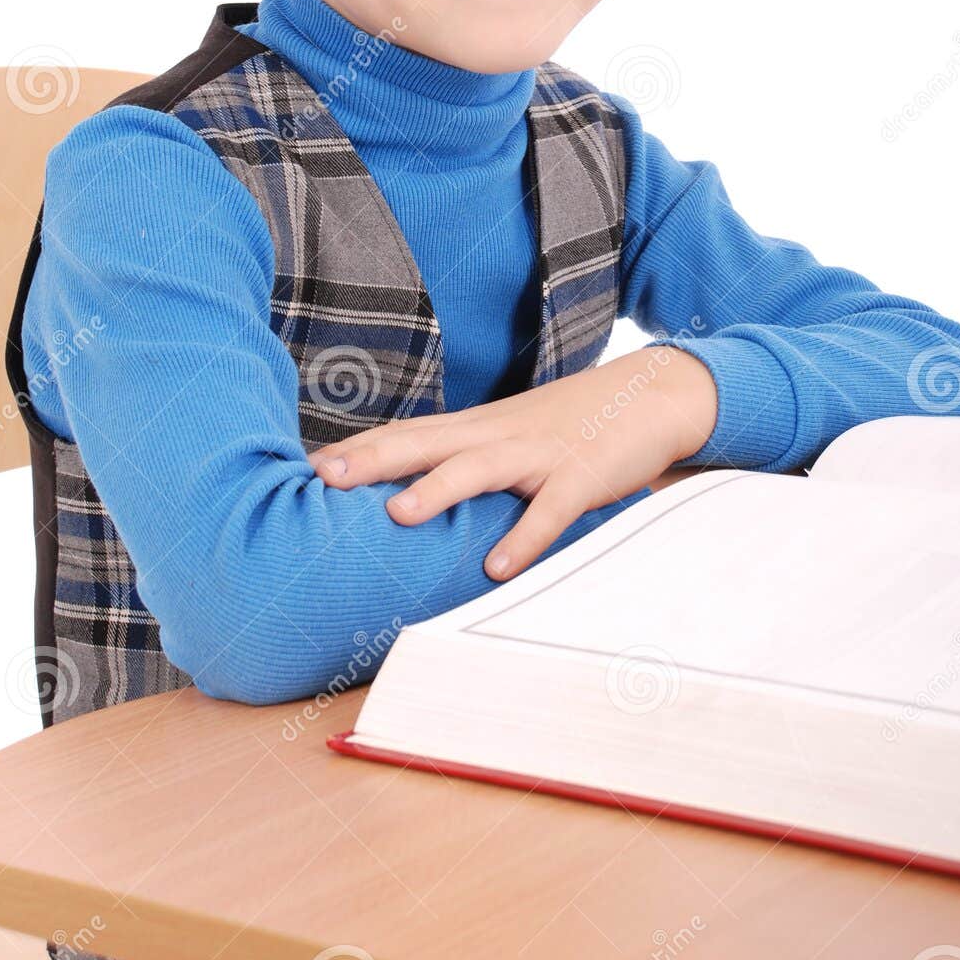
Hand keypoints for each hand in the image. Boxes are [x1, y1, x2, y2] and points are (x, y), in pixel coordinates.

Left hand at [308, 344, 717, 581]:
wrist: (652, 393)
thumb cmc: (573, 423)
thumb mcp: (512, 434)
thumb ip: (468, 456)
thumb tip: (415, 489)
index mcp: (478, 428)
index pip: (408, 434)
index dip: (359, 449)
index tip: (307, 467)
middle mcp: (499, 435)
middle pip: (426, 444)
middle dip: (372, 460)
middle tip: (323, 478)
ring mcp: (540, 454)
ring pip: (480, 468)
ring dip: (439, 489)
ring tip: (397, 514)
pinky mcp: (582, 476)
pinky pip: (551, 509)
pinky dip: (525, 537)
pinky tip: (499, 566)